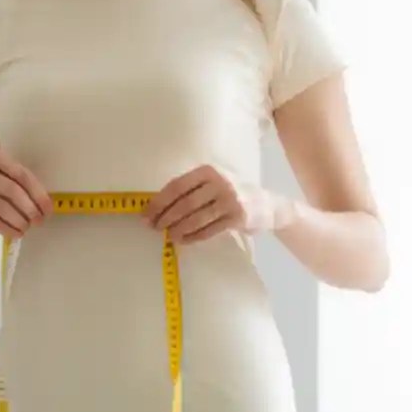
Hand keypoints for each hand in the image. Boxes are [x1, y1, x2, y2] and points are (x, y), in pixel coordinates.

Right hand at [0, 150, 51, 237]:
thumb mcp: (4, 181)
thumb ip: (23, 186)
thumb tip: (46, 207)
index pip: (22, 174)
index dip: (39, 194)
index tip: (48, 211)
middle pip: (13, 190)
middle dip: (30, 209)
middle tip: (39, 222)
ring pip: (2, 207)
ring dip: (20, 221)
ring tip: (27, 228)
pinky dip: (8, 229)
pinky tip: (17, 234)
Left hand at [144, 165, 293, 243]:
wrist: (266, 204)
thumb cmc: (231, 193)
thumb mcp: (212, 183)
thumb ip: (190, 190)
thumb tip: (158, 207)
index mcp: (207, 171)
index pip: (176, 186)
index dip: (159, 202)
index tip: (146, 215)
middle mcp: (219, 182)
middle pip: (184, 203)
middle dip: (166, 217)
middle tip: (155, 228)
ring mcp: (229, 200)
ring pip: (196, 218)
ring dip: (178, 229)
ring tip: (169, 236)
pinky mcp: (237, 217)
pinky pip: (209, 230)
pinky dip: (194, 237)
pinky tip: (184, 240)